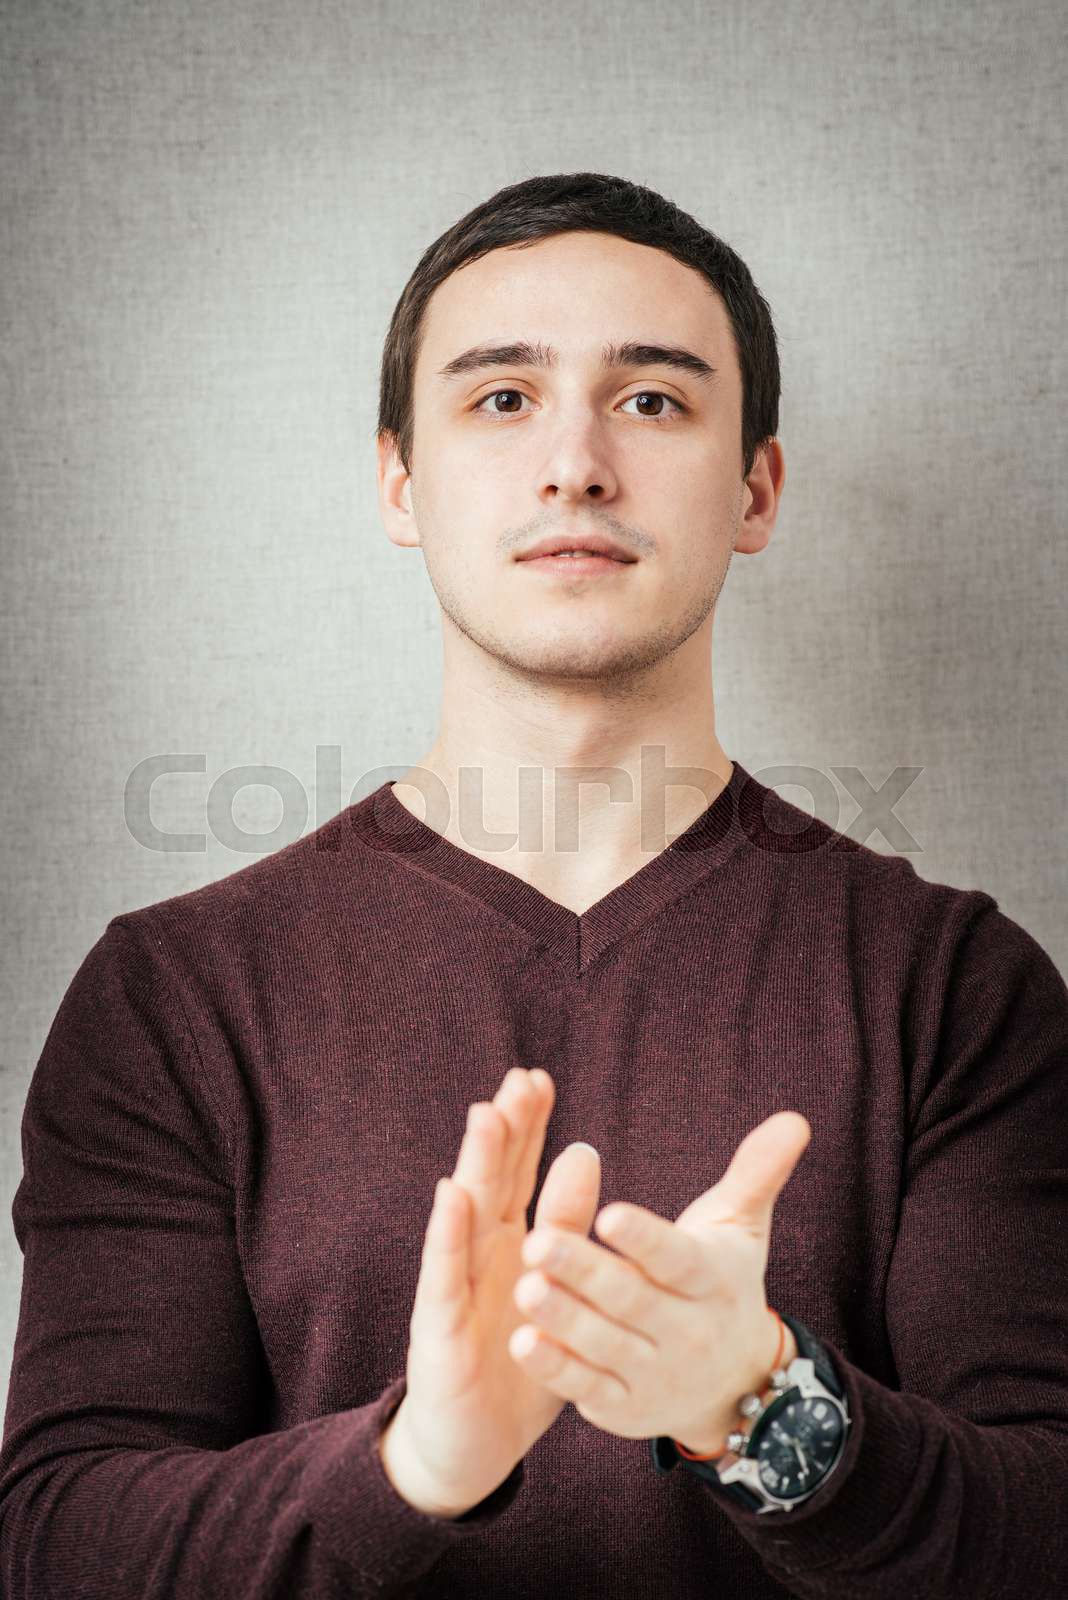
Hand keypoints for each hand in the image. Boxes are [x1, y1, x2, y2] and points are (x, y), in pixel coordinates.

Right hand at [379, 1066, 601, 1517]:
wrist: (475, 1441)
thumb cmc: (517, 1360)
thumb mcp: (557, 1287)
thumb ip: (566, 1223)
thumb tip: (584, 1150)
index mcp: (510, 1240)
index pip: (519, 1170)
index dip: (527, 1126)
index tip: (538, 1077)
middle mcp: (477, 1251)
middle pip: (492, 1178)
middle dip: (504, 1129)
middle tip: (517, 1079)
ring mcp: (455, 1283)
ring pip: (466, 1214)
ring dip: (476, 1164)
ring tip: (487, 1114)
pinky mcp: (439, 1325)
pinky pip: (443, 1275)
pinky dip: (446, 1233)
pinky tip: (450, 1194)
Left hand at [507, 1109, 810, 1454]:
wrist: (735, 1383)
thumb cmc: (720, 1281)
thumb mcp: (740, 1228)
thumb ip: (756, 1173)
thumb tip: (794, 1119)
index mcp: (712, 1281)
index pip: (678, 1259)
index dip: (645, 1239)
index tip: (609, 1213)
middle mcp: (688, 1332)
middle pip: (632, 1300)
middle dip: (584, 1272)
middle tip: (537, 1242)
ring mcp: (655, 1375)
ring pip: (605, 1346)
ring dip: (563, 1319)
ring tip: (523, 1287)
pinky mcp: (624, 1408)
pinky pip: (587, 1388)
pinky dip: (554, 1369)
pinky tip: (520, 1342)